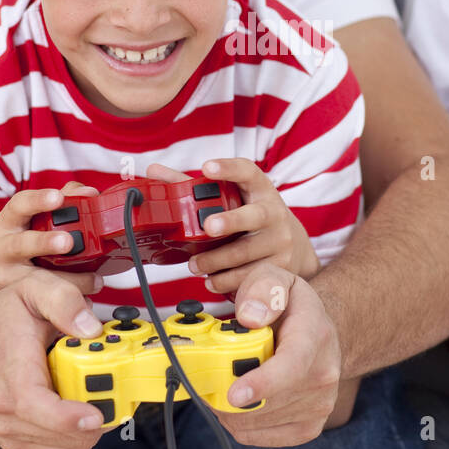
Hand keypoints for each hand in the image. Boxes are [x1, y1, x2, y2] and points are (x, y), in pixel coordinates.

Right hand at [0, 183, 101, 290]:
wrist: (3, 277)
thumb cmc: (28, 241)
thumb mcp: (39, 217)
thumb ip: (65, 201)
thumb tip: (89, 192)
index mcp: (11, 222)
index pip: (20, 205)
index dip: (38, 200)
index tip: (58, 198)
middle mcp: (4, 247)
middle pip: (22, 243)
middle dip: (46, 242)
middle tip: (68, 241)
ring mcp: (7, 276)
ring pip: (34, 279)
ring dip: (65, 278)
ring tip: (91, 280)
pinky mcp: (17, 298)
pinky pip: (45, 300)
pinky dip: (70, 298)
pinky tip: (89, 297)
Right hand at [0, 267, 114, 448]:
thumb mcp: (31, 289)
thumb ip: (64, 301)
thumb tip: (91, 327)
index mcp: (13, 377)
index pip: (43, 411)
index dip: (75, 418)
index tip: (99, 413)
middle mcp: (5, 412)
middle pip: (63, 436)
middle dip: (96, 417)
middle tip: (110, 391)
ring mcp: (6, 429)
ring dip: (87, 429)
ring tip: (95, 397)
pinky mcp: (11, 438)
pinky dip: (74, 437)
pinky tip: (81, 411)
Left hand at [145, 160, 321, 292]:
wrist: (294, 248)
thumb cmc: (252, 217)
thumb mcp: (234, 198)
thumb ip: (193, 186)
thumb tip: (154, 172)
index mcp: (260, 190)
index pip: (248, 172)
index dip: (228, 168)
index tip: (207, 167)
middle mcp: (274, 213)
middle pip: (254, 215)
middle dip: (230, 221)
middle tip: (207, 226)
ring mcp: (280, 241)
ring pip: (245, 253)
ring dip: (215, 261)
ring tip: (194, 265)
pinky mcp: (280, 267)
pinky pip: (248, 277)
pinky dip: (225, 281)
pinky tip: (211, 280)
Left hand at [209, 263, 343, 446]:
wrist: (322, 336)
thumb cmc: (293, 308)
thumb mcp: (278, 280)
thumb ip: (263, 289)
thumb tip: (249, 316)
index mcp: (314, 335)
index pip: (291, 366)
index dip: (262, 384)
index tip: (234, 393)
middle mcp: (323, 374)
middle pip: (267, 400)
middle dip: (227, 392)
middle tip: (207, 375)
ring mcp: (319, 405)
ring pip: (258, 421)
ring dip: (230, 407)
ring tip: (223, 382)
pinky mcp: (309, 427)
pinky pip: (259, 436)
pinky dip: (239, 423)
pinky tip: (237, 401)